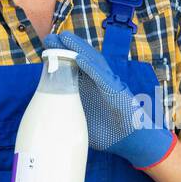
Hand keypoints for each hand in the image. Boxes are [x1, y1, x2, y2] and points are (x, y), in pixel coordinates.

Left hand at [42, 31, 175, 168]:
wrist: (135, 144)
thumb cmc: (111, 136)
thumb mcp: (84, 124)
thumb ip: (71, 117)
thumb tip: (51, 121)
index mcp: (91, 89)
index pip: (74, 68)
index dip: (61, 56)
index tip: (45, 49)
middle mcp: (100, 83)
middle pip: (82, 60)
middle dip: (66, 47)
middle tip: (49, 38)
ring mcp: (109, 85)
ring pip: (93, 62)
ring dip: (78, 49)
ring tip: (64, 38)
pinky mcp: (116, 92)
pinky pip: (102, 77)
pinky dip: (91, 67)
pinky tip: (79, 58)